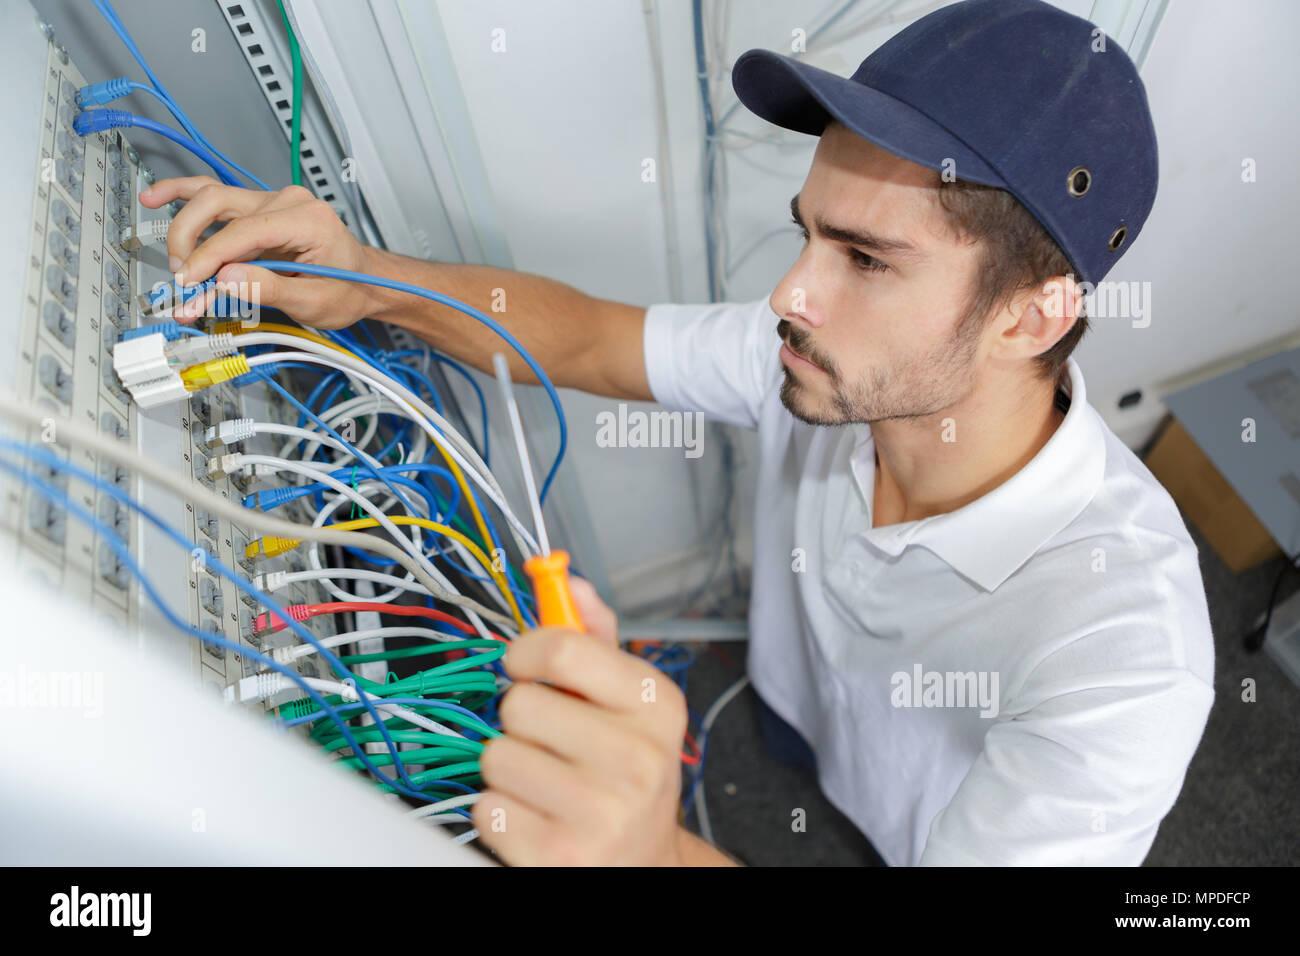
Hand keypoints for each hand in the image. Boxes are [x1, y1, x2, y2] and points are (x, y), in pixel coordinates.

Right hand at [138, 176, 378, 328]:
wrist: (367, 283)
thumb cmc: (349, 289)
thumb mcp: (314, 301)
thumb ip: (269, 290)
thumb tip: (225, 280)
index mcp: (308, 219)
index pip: (243, 232)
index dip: (209, 257)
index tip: (189, 282)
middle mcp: (288, 201)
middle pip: (220, 204)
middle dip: (191, 240)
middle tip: (182, 276)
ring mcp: (273, 202)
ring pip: (213, 196)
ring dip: (182, 218)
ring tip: (161, 237)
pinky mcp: (261, 210)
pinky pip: (217, 198)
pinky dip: (186, 195)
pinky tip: (158, 195)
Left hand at [472, 577, 688, 865]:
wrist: (641, 863)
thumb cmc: (626, 773)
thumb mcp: (627, 702)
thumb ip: (595, 638)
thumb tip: (568, 579)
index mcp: (655, 705)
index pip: (560, 648)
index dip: (524, 652)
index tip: (523, 665)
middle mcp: (638, 759)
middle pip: (518, 703)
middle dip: (520, 720)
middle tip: (550, 740)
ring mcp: (599, 812)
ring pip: (494, 755)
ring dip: (506, 768)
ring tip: (546, 782)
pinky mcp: (557, 856)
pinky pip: (485, 807)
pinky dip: (500, 811)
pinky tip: (537, 815)